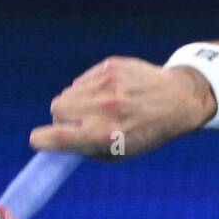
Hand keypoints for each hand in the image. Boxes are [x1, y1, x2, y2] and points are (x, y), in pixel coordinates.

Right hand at [29, 56, 214, 159]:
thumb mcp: (121, 152)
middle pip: (57, 109)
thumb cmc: (147, 131)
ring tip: (100, 108)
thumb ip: (87, 149)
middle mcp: (105, 108)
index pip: (56, 136)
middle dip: (63, 118)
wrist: (177, 99)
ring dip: (76, 103)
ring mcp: (107, 84)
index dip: (41, 140)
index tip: (40, 141)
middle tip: (81, 123)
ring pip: (67, 93)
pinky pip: (82, 80)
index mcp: (106, 135)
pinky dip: (88, 89)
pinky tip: (109, 93)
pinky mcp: (110, 66)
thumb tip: (54, 144)